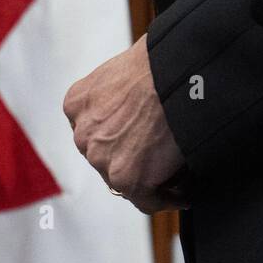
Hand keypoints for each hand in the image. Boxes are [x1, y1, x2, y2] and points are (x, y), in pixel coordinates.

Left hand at [63, 34, 189, 214]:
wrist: (173, 71)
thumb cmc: (158, 62)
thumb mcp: (120, 71)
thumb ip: (118, 94)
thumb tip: (138, 105)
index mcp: (76, 104)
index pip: (94, 132)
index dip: (119, 138)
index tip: (138, 141)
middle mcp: (83, 134)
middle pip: (107, 157)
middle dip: (131, 158)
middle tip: (160, 157)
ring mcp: (102, 158)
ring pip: (126, 180)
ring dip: (151, 178)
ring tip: (179, 176)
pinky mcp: (127, 178)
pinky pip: (149, 200)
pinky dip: (169, 198)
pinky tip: (185, 192)